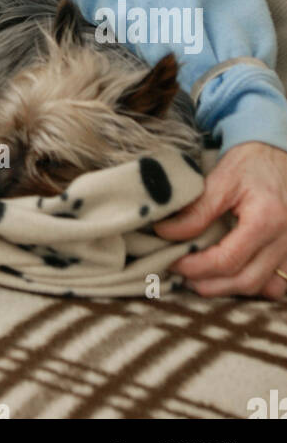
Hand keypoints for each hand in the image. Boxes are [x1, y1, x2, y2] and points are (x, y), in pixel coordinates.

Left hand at [154, 141, 286, 298]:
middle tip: (183, 277)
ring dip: (233, 290)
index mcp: (266, 219)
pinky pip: (278, 284)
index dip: (196, 267)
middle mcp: (285, 239)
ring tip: (204, 279)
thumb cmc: (250, 164)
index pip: (227, 260)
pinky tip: (233, 276)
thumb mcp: (221, 179)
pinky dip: (255, 286)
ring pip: (265, 289)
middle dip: (210, 285)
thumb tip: (166, 233)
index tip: (173, 262)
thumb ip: (196, 210)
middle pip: (246, 281)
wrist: (278, 152)